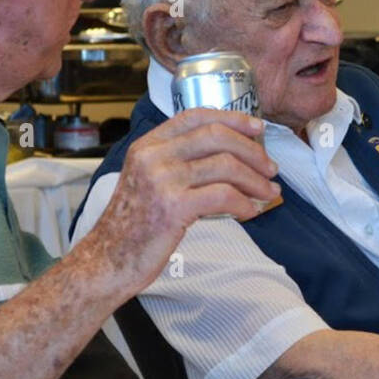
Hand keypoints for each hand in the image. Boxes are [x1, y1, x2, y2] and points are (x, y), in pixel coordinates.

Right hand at [88, 108, 279, 294]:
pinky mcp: (173, 207)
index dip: (232, 118)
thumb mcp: (148, 180)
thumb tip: (231, 153)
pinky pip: (223, 195)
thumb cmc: (134, 225)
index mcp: (147, 145)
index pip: (196, 116)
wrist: (108, 262)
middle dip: (252, 151)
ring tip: (269, 192)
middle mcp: (152, 156)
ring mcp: (162, 180)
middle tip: (271, 168)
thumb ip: (178, 161)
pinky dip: (244, 203)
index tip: (258, 128)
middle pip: (217, 136)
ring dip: (255, 179)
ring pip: (225, 165)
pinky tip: (250, 211)